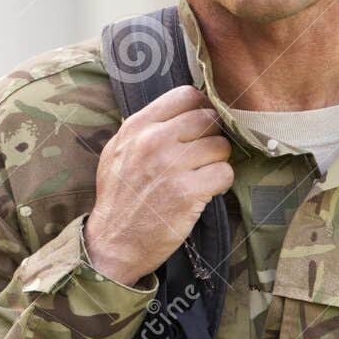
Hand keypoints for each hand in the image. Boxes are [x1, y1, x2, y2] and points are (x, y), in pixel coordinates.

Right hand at [84, 85, 233, 286]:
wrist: (113, 242)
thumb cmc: (119, 197)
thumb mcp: (117, 151)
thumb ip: (145, 128)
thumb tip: (182, 109)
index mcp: (137, 127)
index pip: (186, 95)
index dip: (201, 108)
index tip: (201, 125)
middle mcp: (153, 141)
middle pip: (208, 119)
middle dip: (211, 137)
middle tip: (202, 157)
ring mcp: (171, 166)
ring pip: (221, 146)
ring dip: (217, 162)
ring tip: (200, 176)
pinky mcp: (188, 192)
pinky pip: (225, 173)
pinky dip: (220, 183)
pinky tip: (204, 192)